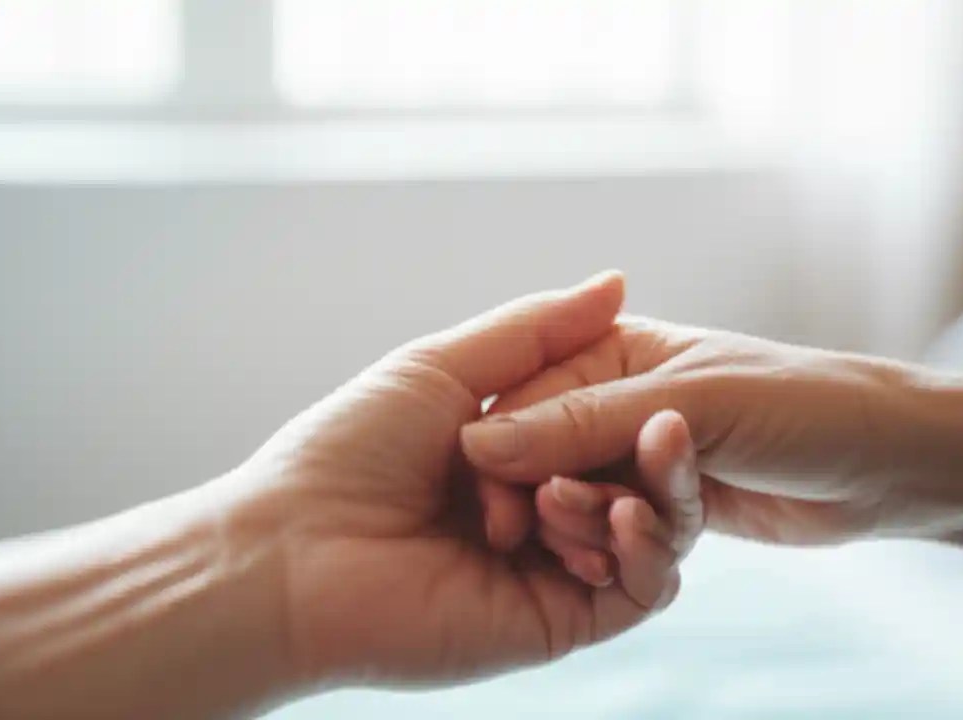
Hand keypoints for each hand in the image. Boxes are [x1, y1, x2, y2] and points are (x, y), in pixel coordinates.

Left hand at [218, 274, 691, 691]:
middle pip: (636, 478)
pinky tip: (630, 514)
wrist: (295, 553)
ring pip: (647, 532)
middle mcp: (536, 510)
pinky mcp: (556, 621)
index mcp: (511, 454)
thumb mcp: (444, 368)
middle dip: (656, 449)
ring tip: (634, 460)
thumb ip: (537, 331)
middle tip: (667, 421)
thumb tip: (617, 283)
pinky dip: (647, 550)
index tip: (660, 378)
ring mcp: (550, 568)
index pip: (605, 425)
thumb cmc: (349, 452)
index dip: (637, 403)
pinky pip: (635, 591)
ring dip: (650, 492)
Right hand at [465, 317, 930, 550]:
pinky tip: (663, 543)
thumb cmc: (802, 407)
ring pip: (583, 501)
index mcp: (611, 349)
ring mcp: (642, 452)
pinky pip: (625, 528)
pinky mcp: (668, 499)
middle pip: (545, 458)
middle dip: (558, 498)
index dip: (507, 456)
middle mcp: (617, 398)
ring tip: (634, 533)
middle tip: (576, 527)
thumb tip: (482, 442)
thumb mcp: (690, 406)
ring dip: (602, 525)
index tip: (504, 508)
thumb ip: (585, 424)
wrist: (889, 464)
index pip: (526, 401)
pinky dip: (638, 541)